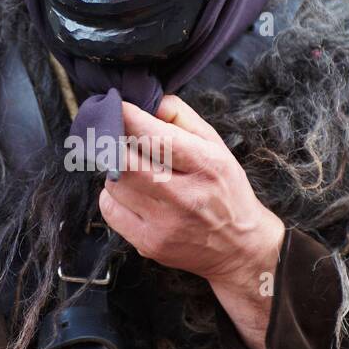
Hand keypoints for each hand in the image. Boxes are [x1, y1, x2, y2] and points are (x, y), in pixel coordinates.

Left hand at [98, 96, 284, 348]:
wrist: (238, 247)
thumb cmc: (224, 189)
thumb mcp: (215, 146)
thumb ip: (182, 117)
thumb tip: (148, 101)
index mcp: (206, 166)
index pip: (157, 137)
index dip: (128, 118)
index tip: (115, 106)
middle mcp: (186, 197)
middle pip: (126, 163)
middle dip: (112, 143)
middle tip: (112, 134)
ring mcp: (165, 225)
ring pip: (113, 184)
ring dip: (114, 170)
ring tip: (131, 169)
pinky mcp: (150, 245)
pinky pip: (109, 211)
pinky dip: (112, 196)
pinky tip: (131, 194)